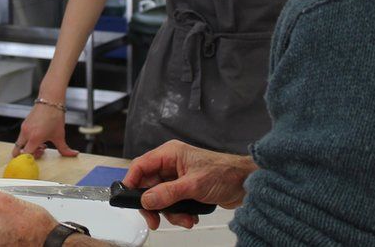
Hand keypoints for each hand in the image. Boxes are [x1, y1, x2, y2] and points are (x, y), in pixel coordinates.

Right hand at [13, 102, 77, 157]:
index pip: (25, 155)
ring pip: (20, 144)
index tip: (37, 159)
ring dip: (28, 148)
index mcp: (35, 138)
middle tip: (38, 153)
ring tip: (41, 144)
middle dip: (26, 156)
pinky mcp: (24, 125)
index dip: (29, 160)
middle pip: (17, 151)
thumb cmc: (55, 116)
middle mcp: (26, 133)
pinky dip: (28, 141)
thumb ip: (65, 148)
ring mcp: (23, 129)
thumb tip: (73, 154)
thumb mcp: (60, 135)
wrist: (50, 101)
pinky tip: (39, 137)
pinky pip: (22, 137)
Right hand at [123, 140, 256, 229]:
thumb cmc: (225, 173)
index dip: (131, 181)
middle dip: (154, 205)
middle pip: (149, 185)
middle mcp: (171, 164)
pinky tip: (190, 216)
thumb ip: (167, 193)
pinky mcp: (185, 189)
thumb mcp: (193, 185)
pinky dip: (179, 213)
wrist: (247, 183)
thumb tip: (146, 200)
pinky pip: (172, 203)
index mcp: (170, 154)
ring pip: (160, 197)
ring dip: (170, 212)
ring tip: (184, 218)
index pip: (141, 165)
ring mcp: (178, 177)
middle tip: (154, 219)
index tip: (127, 197)